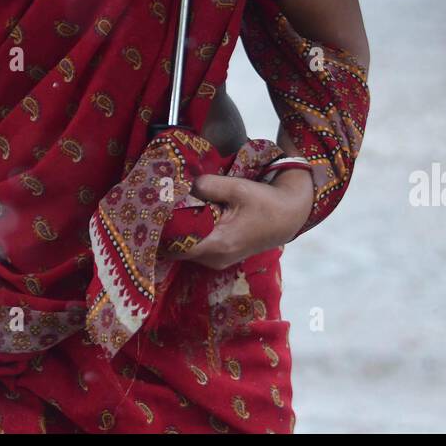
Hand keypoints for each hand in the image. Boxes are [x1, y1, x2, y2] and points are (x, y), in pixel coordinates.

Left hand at [167, 168, 312, 269]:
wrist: (290, 215)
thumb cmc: (265, 202)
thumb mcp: (238, 188)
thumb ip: (208, 185)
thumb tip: (182, 184)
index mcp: (218, 244)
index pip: (176, 245)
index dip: (163, 229)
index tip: (155, 210)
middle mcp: (214, 259)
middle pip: (178, 248)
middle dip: (169, 228)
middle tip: (160, 205)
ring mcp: (218, 261)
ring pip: (186, 249)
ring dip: (179, 231)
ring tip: (173, 208)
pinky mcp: (221, 256)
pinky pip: (197, 248)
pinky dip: (190, 234)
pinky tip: (189, 216)